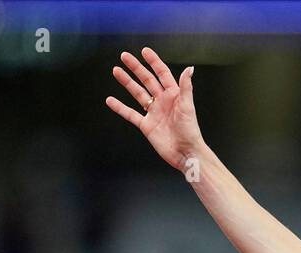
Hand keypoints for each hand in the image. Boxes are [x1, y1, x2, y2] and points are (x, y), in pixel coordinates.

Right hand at [105, 47, 202, 171]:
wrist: (185, 153)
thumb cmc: (190, 131)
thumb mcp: (188, 106)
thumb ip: (186, 87)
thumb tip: (190, 68)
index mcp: (173, 95)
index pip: (162, 74)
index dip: (154, 62)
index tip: (144, 51)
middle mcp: (162, 102)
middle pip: (147, 80)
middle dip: (136, 68)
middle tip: (124, 56)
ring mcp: (154, 113)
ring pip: (137, 93)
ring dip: (127, 82)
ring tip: (116, 70)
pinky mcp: (146, 125)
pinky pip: (131, 114)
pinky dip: (120, 108)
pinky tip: (110, 100)